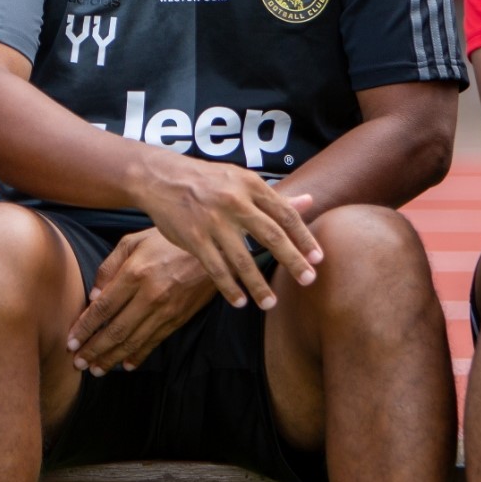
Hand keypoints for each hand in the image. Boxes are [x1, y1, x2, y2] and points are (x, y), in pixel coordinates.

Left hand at [66, 229, 218, 374]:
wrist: (212, 250)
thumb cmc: (167, 241)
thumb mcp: (134, 241)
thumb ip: (110, 267)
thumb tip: (93, 296)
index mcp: (135, 273)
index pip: (103, 308)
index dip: (85, 328)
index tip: (71, 342)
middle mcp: (150, 295)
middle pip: (116, 330)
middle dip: (94, 350)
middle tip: (77, 364)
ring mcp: (166, 310)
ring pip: (134, 341)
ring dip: (112, 358)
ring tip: (96, 370)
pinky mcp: (179, 319)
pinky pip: (155, 342)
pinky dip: (139, 355)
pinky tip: (126, 365)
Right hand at [127, 150, 319, 309]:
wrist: (162, 178)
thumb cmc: (208, 181)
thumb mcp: (243, 181)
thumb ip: (275, 196)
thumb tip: (309, 202)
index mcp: (250, 185)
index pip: (285, 214)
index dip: (304, 237)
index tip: (318, 258)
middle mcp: (235, 202)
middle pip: (271, 236)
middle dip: (292, 260)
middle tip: (308, 280)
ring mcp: (213, 222)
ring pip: (243, 260)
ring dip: (259, 285)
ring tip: (271, 303)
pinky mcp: (194, 239)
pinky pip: (216, 269)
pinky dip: (229, 288)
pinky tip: (240, 302)